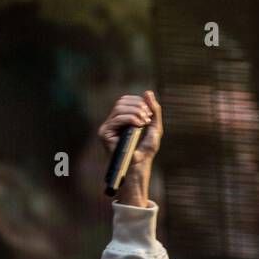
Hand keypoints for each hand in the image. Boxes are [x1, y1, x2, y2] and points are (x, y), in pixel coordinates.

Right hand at [98, 90, 162, 204]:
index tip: (149, 113)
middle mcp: (111, 122)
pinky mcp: (104, 133)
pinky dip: (131, 119)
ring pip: (119, 107)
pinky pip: (117, 118)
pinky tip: (139, 125)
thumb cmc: (146, 151)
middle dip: (138, 106)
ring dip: (135, 112)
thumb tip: (148, 91)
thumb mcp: (154, 128)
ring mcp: (106, 127)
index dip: (138, 101)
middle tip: (148, 118)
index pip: (126, 100)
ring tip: (144, 122)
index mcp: (120, 119)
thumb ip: (153, 110)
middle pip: (122, 101)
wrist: (138, 167)